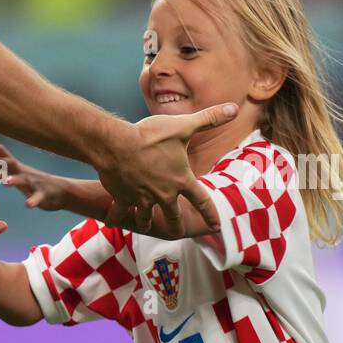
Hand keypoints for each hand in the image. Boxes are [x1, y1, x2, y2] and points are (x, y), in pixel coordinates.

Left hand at [0, 139, 67, 210]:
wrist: (62, 191)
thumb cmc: (33, 182)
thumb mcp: (14, 176)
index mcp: (16, 167)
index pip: (1, 154)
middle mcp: (24, 172)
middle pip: (10, 163)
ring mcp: (34, 183)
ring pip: (23, 180)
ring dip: (14, 180)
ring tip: (4, 182)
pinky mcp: (43, 196)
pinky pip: (37, 198)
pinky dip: (32, 200)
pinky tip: (27, 204)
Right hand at [96, 103, 236, 237]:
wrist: (117, 144)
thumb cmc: (150, 135)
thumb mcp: (183, 126)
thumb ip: (209, 119)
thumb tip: (233, 109)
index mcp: (181, 180)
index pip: (202, 201)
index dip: (210, 214)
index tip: (216, 226)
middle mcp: (163, 194)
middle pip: (173, 217)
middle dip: (177, 225)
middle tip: (179, 233)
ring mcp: (142, 198)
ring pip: (147, 218)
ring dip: (148, 222)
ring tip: (147, 225)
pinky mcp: (123, 197)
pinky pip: (119, 211)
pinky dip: (114, 216)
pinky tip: (109, 222)